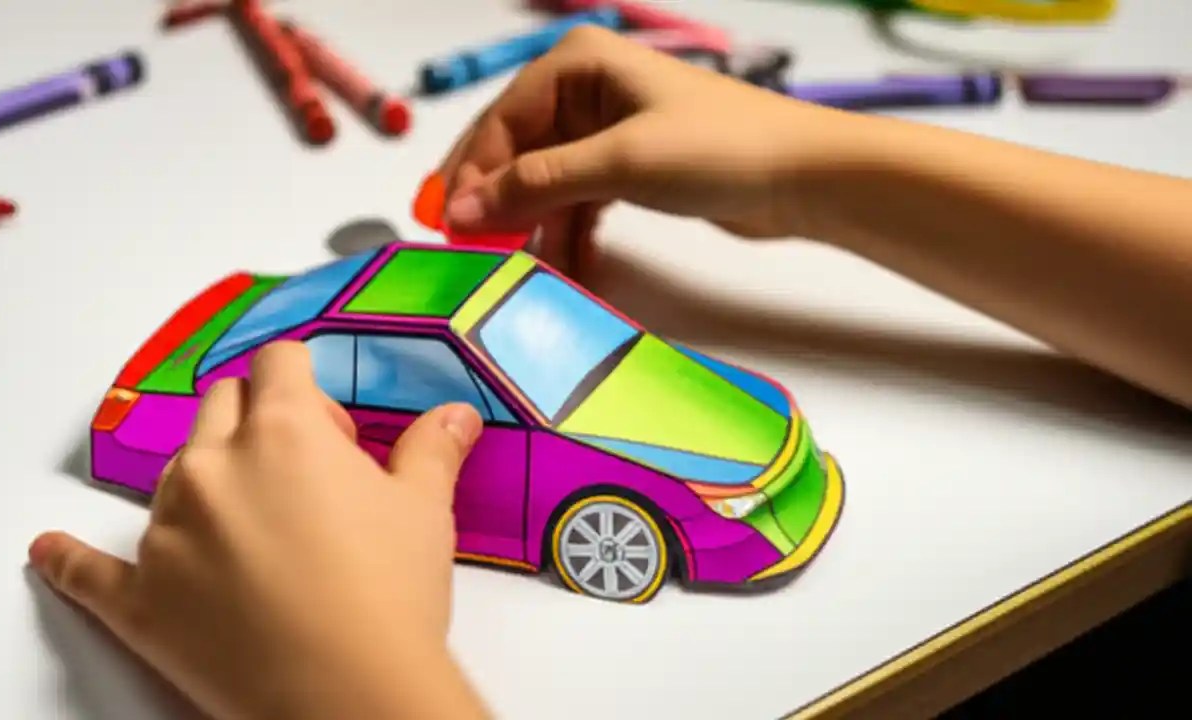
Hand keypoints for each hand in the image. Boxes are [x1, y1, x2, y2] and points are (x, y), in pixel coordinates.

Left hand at [29, 341, 490, 719]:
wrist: (349, 697)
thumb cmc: (389, 595)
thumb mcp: (424, 511)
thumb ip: (430, 450)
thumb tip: (455, 414)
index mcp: (282, 431)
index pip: (278, 364)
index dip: (309, 391)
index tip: (331, 432)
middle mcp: (212, 465)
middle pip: (220, 406)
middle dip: (257, 424)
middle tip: (304, 481)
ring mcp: (167, 530)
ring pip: (174, 475)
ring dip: (207, 485)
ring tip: (254, 533)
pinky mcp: (139, 597)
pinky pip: (90, 570)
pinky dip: (71, 561)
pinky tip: (48, 552)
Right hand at [436, 25, 851, 273]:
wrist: (804, 178)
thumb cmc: (719, 148)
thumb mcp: (619, 162)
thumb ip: (537, 185)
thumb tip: (461, 211)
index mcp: (578, 63)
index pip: (501, 120)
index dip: (473, 174)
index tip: (451, 228)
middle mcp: (586, 90)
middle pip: (517, 152)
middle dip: (499, 205)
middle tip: (473, 256)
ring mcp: (607, 130)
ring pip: (546, 183)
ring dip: (535, 228)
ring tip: (520, 273)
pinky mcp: (629, 168)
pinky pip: (578, 203)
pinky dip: (570, 236)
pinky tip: (566, 272)